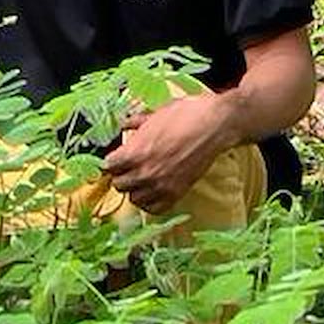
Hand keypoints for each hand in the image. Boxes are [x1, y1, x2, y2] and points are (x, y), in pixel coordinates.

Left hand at [101, 92, 233, 216]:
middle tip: (129, 168)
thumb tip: (126, 123)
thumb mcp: (156, 114)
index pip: (109, 166)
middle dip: (122, 175)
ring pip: (134, 199)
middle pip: (118, 185)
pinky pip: (154, 209)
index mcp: (134, 151)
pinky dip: (151, 203)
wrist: (214, 125)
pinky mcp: (176, 193)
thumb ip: (137, 122)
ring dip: (135, 190)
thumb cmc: (185, 114)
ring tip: (142, 180)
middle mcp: (144, 172)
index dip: (113, 161)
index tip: (117, 158)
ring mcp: (160, 185)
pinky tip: (153, 192)